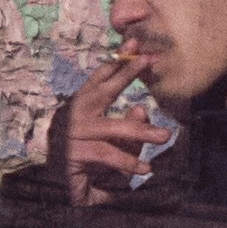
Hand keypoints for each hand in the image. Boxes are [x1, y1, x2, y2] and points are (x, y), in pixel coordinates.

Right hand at [47, 46, 175, 206]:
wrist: (60, 184)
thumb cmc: (91, 155)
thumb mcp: (115, 138)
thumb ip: (130, 125)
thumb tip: (141, 109)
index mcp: (84, 104)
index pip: (101, 78)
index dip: (118, 61)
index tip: (133, 43)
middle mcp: (77, 115)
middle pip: (103, 91)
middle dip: (126, 73)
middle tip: (147, 60)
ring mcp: (74, 134)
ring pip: (113, 129)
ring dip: (141, 132)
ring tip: (165, 136)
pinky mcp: (75, 155)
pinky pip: (107, 155)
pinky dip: (128, 162)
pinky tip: (146, 168)